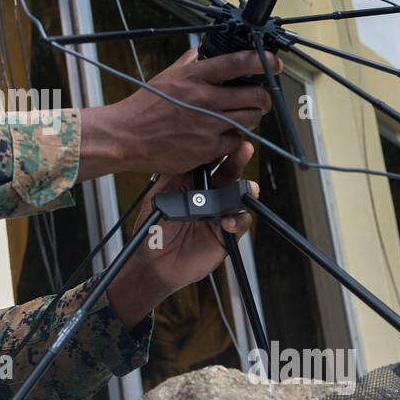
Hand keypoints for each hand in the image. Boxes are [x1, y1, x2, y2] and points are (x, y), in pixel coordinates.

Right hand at [78, 47, 279, 180]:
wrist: (126, 136)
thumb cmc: (144, 106)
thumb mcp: (167, 76)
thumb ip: (190, 62)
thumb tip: (204, 51)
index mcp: (195, 77)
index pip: (239, 63)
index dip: (264, 61)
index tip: (274, 63)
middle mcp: (204, 99)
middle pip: (253, 95)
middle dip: (262, 97)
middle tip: (260, 98)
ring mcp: (207, 125)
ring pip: (250, 119)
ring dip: (252, 117)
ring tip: (244, 115)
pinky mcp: (207, 148)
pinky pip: (235, 141)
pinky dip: (234, 138)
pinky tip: (225, 134)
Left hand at [105, 140, 259, 329]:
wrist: (153, 262)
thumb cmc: (153, 228)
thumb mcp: (158, 197)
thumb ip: (171, 177)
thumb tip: (183, 151)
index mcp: (193, 183)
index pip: (211, 162)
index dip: (218, 150)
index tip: (225, 138)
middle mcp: (209, 195)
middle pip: (230, 174)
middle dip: (238, 160)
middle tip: (244, 150)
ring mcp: (219, 213)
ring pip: (239, 197)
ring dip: (245, 189)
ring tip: (246, 187)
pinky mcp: (226, 234)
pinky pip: (240, 223)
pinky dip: (238, 220)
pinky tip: (227, 221)